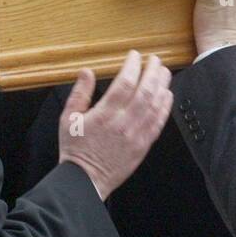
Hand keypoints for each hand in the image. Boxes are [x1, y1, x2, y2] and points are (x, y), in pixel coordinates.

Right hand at [58, 50, 173, 199]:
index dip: (133, 66)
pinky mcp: (144, 145)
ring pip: (155, 105)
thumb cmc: (75, 149)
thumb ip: (79, 93)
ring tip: (164, 72)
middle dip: (152, 72)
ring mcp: (136, 135)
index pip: (124, 83)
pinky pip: (159, 123)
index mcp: (103, 115)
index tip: (135, 56)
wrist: (84, 180)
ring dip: (162, 86)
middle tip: (155, 60)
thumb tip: (86, 72)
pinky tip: (167, 95)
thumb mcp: (68, 119)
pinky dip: (165, 107)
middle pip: (145, 91)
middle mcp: (123, 123)